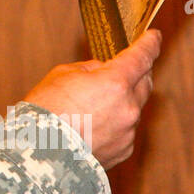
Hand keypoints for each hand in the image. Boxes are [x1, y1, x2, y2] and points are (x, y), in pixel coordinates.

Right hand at [22, 29, 160, 169]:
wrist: (39, 155)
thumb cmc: (45, 111)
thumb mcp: (62, 75)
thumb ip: (89, 70)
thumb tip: (101, 72)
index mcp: (115, 82)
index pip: (141, 56)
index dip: (149, 44)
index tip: (154, 37)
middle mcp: (128, 107)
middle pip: (145, 82)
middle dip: (137, 73)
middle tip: (124, 68)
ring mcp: (128, 131)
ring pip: (133, 107)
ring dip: (121, 101)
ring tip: (92, 105)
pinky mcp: (123, 150)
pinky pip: (125, 129)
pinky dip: (114, 123)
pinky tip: (91, 126)